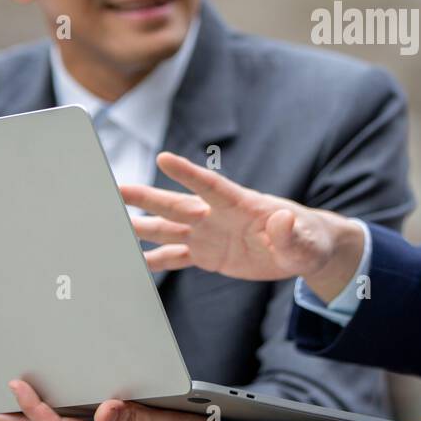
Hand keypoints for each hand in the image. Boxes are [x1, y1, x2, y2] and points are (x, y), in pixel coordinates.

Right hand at [121, 151, 365, 300]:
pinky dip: (156, 261)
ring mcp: (210, 234)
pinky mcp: (208, 254)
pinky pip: (177, 257)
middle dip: (147, 197)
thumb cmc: (309, 239)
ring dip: (142, 225)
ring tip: (111, 221)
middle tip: (116, 188)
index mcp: (242, 205)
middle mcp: (218, 216)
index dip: (187, 173)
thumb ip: (291, 233)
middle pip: (177, 204)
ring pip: (169, 229)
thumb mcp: (306, 241)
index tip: (164, 158)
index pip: (211, 186)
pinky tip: (134, 262)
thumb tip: (283, 221)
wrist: (304, 249)